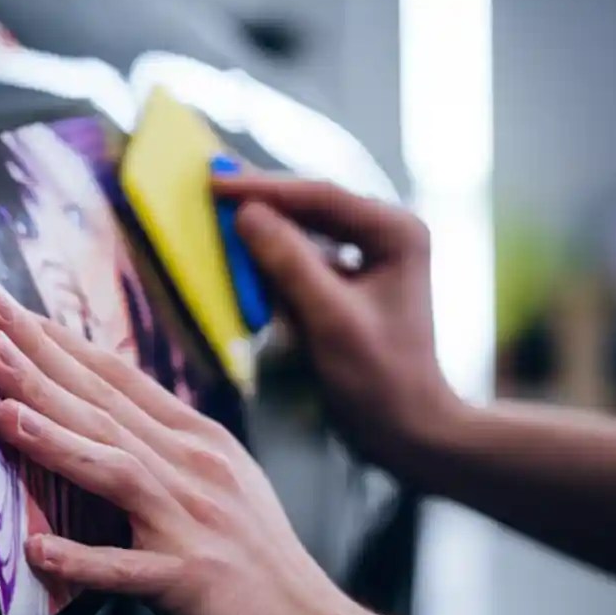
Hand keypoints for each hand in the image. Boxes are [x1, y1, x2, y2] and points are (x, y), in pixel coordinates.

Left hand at [0, 287, 369, 614]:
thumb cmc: (264, 571)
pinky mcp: (193, 580)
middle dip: (38, 359)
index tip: (8, 310)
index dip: (59, 340)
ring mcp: (195, 522)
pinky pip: (127, 570)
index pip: (117, 378)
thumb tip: (102, 424)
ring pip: (113, 466)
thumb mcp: (222, 488)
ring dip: (51, 434)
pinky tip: (38, 550)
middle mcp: (198, 469)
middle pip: (104, 405)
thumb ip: (167, 453)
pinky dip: (83, 559)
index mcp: (200, 443)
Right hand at [212, 175, 464, 469]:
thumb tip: (245, 214)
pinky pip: (302, 259)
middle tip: (207, 186)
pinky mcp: (349, 283)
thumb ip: (288, 263)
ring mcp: (368, 257)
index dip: (263, 187)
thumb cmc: (380, 380)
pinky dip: (270, 260)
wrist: (408, 432)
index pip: (320, 196)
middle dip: (260, 201)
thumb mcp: (330, 320)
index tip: (214, 182)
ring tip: (216, 216)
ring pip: (303, 230)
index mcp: (395, 231)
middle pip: (311, 206)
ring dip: (262, 228)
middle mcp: (385, 234)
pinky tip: (241, 257)